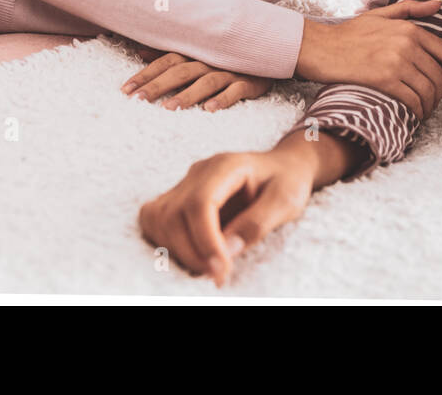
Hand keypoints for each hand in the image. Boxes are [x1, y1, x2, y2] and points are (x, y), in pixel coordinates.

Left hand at [121, 52, 274, 110]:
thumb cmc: (228, 57)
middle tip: (138, 101)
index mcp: (196, 52)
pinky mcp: (251, 81)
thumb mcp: (199, 52)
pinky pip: (236, 90)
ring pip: (206, 81)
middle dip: (158, 86)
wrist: (270, 53)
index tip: (125, 89)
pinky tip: (209, 110)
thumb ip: (170, 53)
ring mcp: (231, 70)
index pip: (166, 61)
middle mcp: (211, 59)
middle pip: (180, 71)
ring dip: (187, 95)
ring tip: (169, 109)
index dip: (146, 74)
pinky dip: (223, 99)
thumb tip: (140, 52)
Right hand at [138, 147, 315, 285]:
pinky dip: (165, 242)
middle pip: (172, 213)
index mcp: (226, 166)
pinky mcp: (177, 199)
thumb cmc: (286, 182)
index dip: (205, 240)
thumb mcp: (287, 200)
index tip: (221, 270)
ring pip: (157, 218)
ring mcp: (184, 184)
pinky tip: (193, 255)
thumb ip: (258, 223)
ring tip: (207, 266)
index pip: (200, 202)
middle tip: (219, 274)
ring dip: (176, 250)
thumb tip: (227, 249)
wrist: (282, 168)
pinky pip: (154, 221)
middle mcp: (198, 172)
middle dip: (191, 252)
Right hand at [296, 0, 441, 118]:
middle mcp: (407, 43)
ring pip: (428, 91)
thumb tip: (440, 4)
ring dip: (429, 105)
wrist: (319, 47)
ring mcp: (396, 61)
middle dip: (439, 93)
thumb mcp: (380, 15)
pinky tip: (412, 115)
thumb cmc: (348, 34)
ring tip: (422, 111)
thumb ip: (411, 9)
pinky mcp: (385, 80)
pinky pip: (412, 101)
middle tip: (431, 101)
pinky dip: (416, 111)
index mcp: (410, 28)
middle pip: (439, 76)